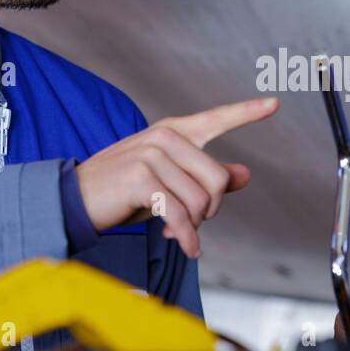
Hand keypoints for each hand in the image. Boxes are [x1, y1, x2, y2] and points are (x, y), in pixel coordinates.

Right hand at [75, 97, 278, 257]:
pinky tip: (184, 246)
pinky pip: (180, 215)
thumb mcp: (169, 182)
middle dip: (209, 211)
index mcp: (174, 132)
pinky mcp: (141, 178)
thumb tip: (243, 175)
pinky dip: (186, 237)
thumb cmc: (124, 192)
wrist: (75, 200)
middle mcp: (165, 137)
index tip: (274, 104)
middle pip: (217, 180)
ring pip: (200, 202)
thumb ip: (204, 177)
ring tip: (175, 230)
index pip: (216, 119)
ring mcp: (151, 154)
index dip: (247, 113)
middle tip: (190, 223)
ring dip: (192, 226)